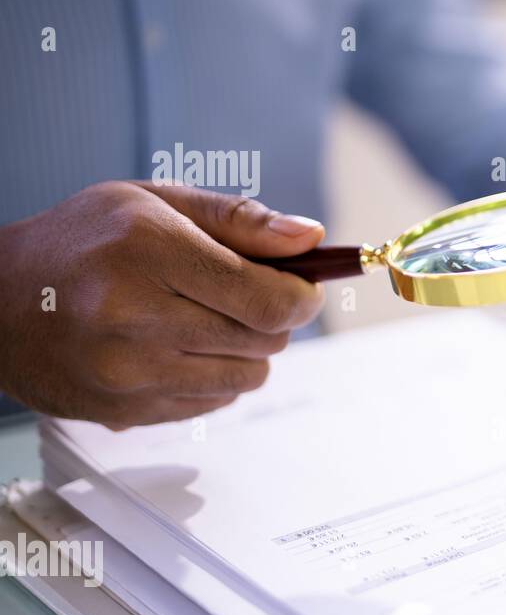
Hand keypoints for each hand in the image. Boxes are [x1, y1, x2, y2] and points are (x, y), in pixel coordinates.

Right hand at [0, 181, 326, 427]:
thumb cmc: (84, 241)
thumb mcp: (156, 202)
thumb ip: (241, 220)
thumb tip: (312, 238)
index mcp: (149, 251)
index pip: (269, 300)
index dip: (302, 296)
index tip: (302, 286)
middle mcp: (136, 316)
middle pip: (266, 341)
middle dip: (272, 318)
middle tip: (243, 295)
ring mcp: (128, 372)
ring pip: (247, 376)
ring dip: (246, 350)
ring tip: (205, 320)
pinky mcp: (125, 411)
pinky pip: (213, 403)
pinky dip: (213, 377)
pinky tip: (176, 348)